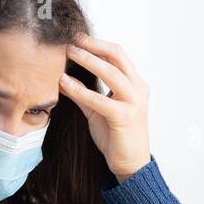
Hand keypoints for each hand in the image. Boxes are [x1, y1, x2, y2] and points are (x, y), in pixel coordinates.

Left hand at [58, 34, 150, 181]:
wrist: (131, 165)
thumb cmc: (117, 137)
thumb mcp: (99, 111)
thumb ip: (86, 95)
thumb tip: (65, 79)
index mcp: (135, 85)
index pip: (117, 55)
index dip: (97, 44)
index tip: (77, 38)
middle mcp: (138, 90)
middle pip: (116, 56)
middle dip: (92, 45)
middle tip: (71, 39)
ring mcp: (134, 103)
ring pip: (111, 73)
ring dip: (88, 60)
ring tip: (68, 53)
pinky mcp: (125, 118)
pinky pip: (100, 100)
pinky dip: (80, 90)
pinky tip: (64, 83)